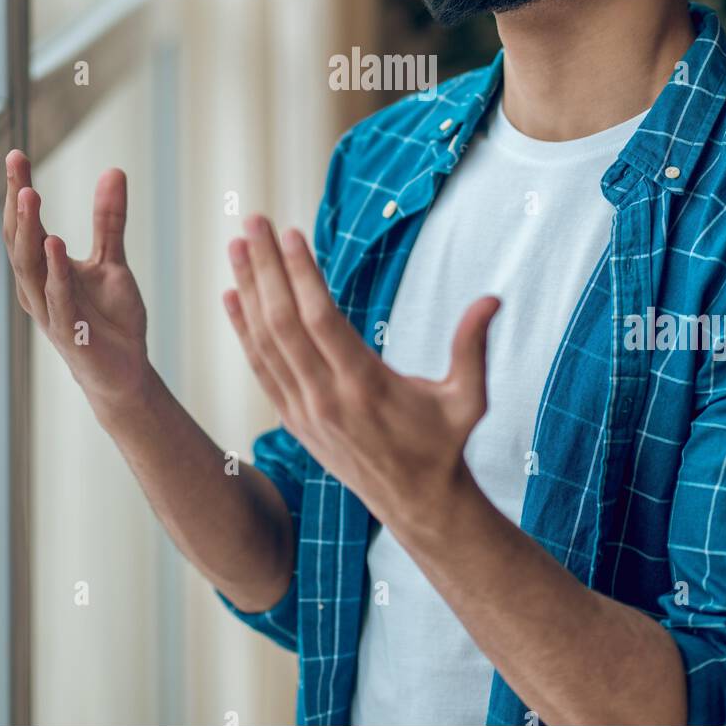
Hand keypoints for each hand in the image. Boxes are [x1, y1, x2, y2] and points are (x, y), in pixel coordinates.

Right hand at [3, 149, 149, 413]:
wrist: (125, 371)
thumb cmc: (109, 319)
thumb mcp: (112, 262)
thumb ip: (109, 220)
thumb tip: (113, 171)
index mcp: (42, 271)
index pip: (24, 225)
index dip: (19, 191)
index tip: (16, 155)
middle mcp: (37, 289)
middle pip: (19, 240)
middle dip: (17, 202)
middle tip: (18, 166)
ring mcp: (51, 311)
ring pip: (31, 268)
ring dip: (30, 231)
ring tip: (30, 196)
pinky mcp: (71, 332)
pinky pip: (59, 298)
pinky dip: (56, 271)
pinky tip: (55, 244)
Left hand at [222, 214, 499, 530]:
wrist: (416, 505)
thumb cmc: (443, 444)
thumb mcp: (468, 398)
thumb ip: (473, 347)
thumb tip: (493, 298)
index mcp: (365, 386)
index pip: (320, 319)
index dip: (301, 274)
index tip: (291, 232)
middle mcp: (325, 397)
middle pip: (282, 322)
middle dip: (265, 267)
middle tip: (253, 220)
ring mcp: (303, 410)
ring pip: (264, 341)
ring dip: (248, 289)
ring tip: (238, 245)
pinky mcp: (293, 419)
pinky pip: (259, 366)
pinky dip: (242, 330)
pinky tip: (231, 296)